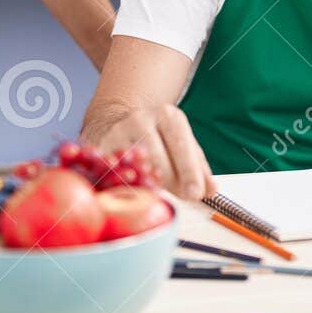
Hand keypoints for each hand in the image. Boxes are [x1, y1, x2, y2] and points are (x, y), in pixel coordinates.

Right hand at [87, 105, 216, 200]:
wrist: (116, 122)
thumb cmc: (157, 138)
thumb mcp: (182, 144)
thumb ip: (198, 168)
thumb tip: (212, 190)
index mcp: (168, 116)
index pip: (181, 146)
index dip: (189, 172)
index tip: (195, 193)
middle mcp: (141, 120)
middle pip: (159, 162)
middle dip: (172, 185)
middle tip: (179, 196)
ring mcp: (117, 133)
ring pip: (136, 171)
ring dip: (148, 188)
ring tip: (156, 191)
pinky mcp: (99, 149)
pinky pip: (114, 176)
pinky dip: (125, 188)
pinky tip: (132, 190)